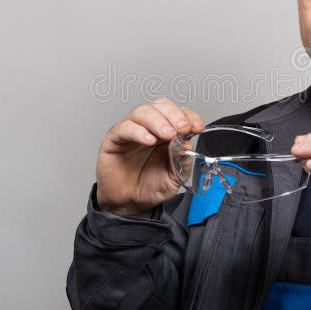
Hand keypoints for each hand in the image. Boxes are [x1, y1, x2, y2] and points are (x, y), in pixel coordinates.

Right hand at [96, 98, 204, 216]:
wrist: (129, 203)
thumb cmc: (150, 186)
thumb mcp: (175, 177)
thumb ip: (182, 160)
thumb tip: (188, 144)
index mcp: (166, 133)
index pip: (178, 113)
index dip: (188, 116)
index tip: (196, 126)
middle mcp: (149, 128)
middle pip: (160, 106)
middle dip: (174, 115)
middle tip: (182, 128)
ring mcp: (131, 131)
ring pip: (142, 112)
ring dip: (158, 121)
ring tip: (167, 134)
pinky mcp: (114, 140)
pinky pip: (124, 127)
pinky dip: (138, 131)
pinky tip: (148, 140)